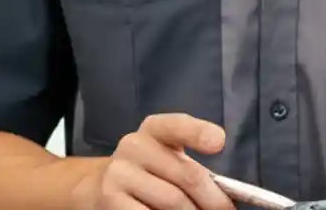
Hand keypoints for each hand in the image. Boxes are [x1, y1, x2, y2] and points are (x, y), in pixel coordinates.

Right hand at [74, 113, 234, 209]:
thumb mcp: (168, 159)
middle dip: (213, 199)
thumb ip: (194, 170)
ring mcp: (120, 173)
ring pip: (173, 201)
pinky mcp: (110, 199)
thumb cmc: (150, 172)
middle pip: (187, 175)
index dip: (198, 132)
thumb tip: (224, 197)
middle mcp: (135, 145)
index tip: (219, 142)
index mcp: (155, 129)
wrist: (101, 186)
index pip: (177, 125)